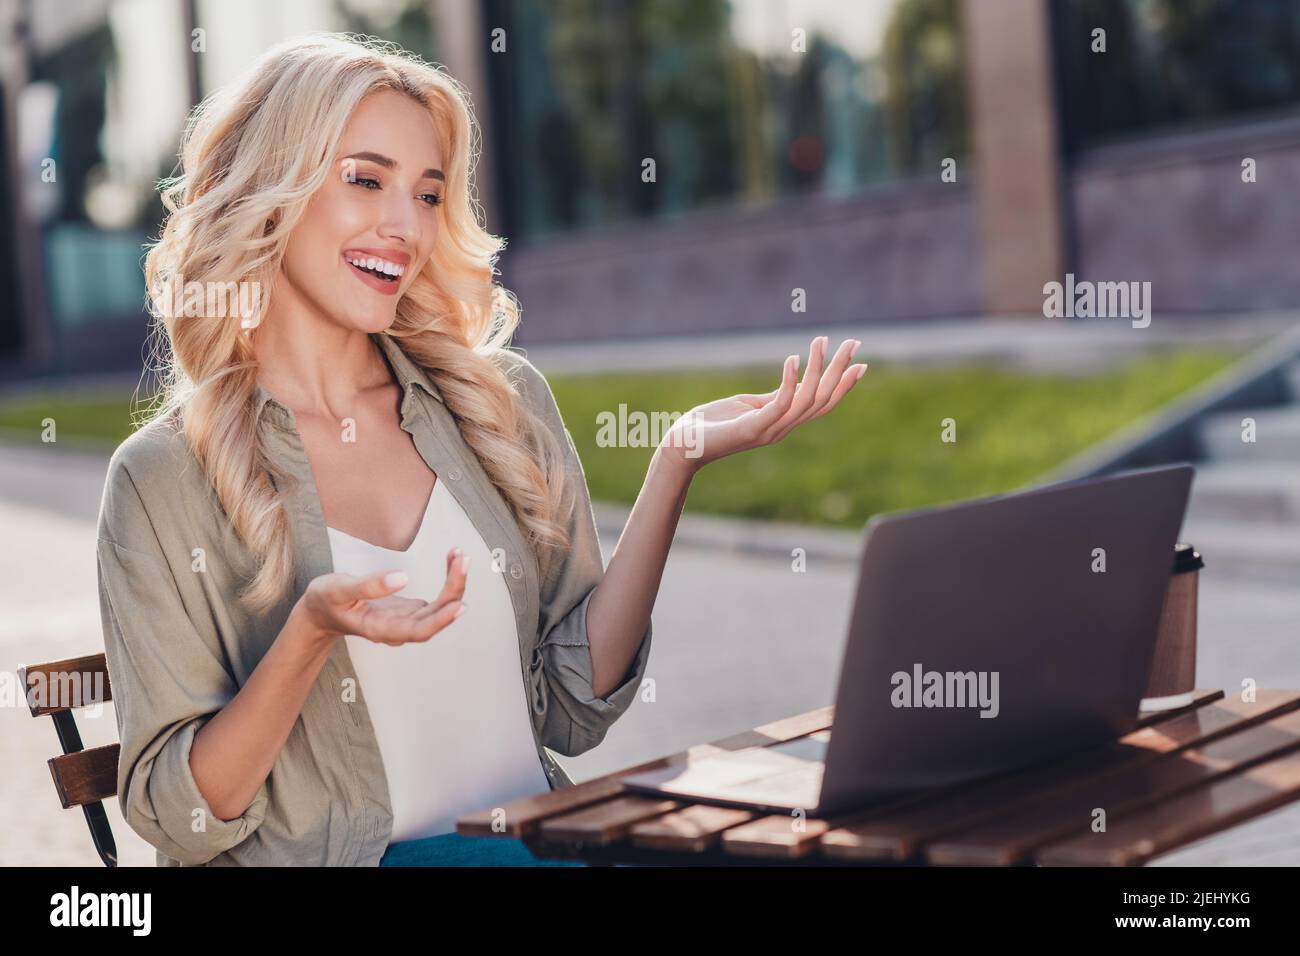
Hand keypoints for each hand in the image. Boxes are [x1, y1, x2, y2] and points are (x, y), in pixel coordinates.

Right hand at [298, 548, 468, 646]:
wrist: (320, 612)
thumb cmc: (326, 600)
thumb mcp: (339, 589)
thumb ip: (369, 585)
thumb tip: (402, 578)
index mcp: (381, 629)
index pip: (418, 630)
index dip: (441, 620)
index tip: (460, 604)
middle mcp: (399, 629)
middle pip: (436, 616)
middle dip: (453, 590)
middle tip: (462, 560)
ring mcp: (407, 620)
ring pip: (440, 607)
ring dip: (454, 583)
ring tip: (460, 555)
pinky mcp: (411, 610)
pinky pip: (437, 599)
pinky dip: (448, 580)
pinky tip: (453, 559)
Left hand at [658, 335, 866, 473]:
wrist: (682, 447)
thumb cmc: (711, 426)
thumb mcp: (748, 406)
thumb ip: (771, 397)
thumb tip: (791, 379)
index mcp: (783, 423)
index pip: (822, 405)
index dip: (843, 386)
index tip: (861, 364)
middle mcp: (782, 429)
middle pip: (822, 399)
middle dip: (839, 370)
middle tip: (853, 342)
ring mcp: (769, 431)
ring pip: (806, 400)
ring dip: (817, 369)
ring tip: (821, 342)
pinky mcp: (752, 428)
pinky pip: (779, 404)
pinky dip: (789, 381)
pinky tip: (792, 359)